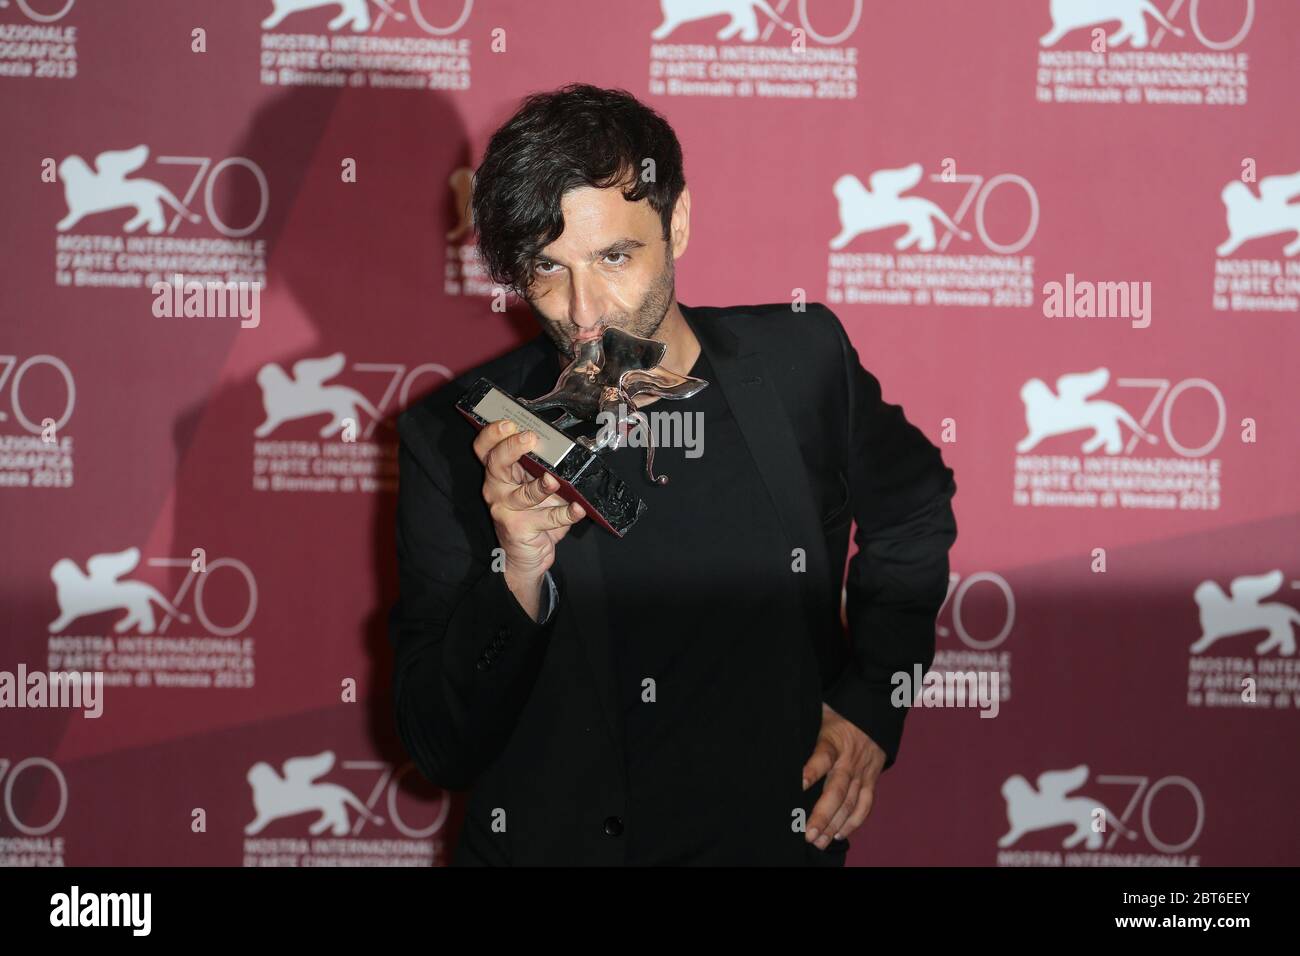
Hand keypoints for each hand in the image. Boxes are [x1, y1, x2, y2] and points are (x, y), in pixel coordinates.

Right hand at [472, 419, 586, 616]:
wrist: (527, 557)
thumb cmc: (533, 515)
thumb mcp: (532, 486)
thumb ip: (540, 468)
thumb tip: (562, 446)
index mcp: (498, 473)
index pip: (485, 448)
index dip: (492, 433)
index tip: (510, 423)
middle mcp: (496, 488)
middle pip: (496, 462)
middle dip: (512, 448)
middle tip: (530, 438)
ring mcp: (506, 509)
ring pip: (522, 494)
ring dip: (541, 487)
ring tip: (554, 481)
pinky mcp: (519, 528)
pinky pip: (547, 518)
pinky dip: (566, 513)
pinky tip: (578, 508)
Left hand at [801, 702, 885, 849]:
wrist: (873, 713)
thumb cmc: (837, 716)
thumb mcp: (817, 714)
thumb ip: (800, 727)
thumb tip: (772, 736)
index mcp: (833, 740)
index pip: (822, 756)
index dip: (811, 771)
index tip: (798, 784)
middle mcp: (849, 759)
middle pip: (837, 790)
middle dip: (822, 814)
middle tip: (808, 833)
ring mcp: (862, 772)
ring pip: (850, 802)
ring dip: (835, 824)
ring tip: (819, 841)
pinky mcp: (871, 780)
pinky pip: (865, 804)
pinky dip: (854, 821)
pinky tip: (839, 834)